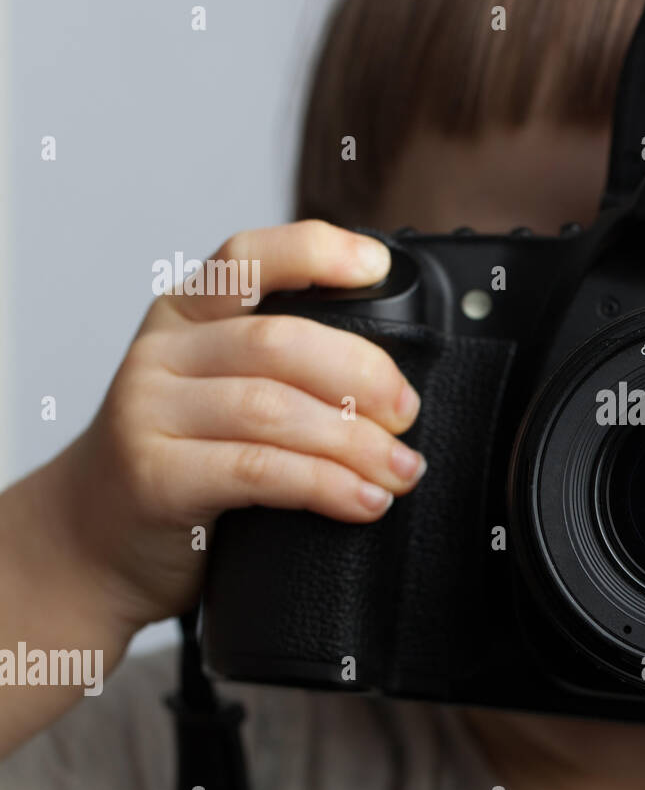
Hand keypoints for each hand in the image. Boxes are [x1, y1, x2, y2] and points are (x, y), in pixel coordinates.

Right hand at [48, 220, 425, 637]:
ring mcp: (149, 412)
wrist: (93, 537)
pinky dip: (325, 485)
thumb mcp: (217, 389)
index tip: (377, 265)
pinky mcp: (155, 475)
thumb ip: (279, 366)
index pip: (248, 257)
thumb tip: (392, 380)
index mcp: (185, 314)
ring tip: (402, 469)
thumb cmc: (179, 459)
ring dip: (356, 443)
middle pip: (279, 342)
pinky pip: (258, 470)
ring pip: (274, 409)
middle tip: (406, 412)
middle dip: (362, 375)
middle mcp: (162, 352)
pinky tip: (363, 499)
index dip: (317, 252)